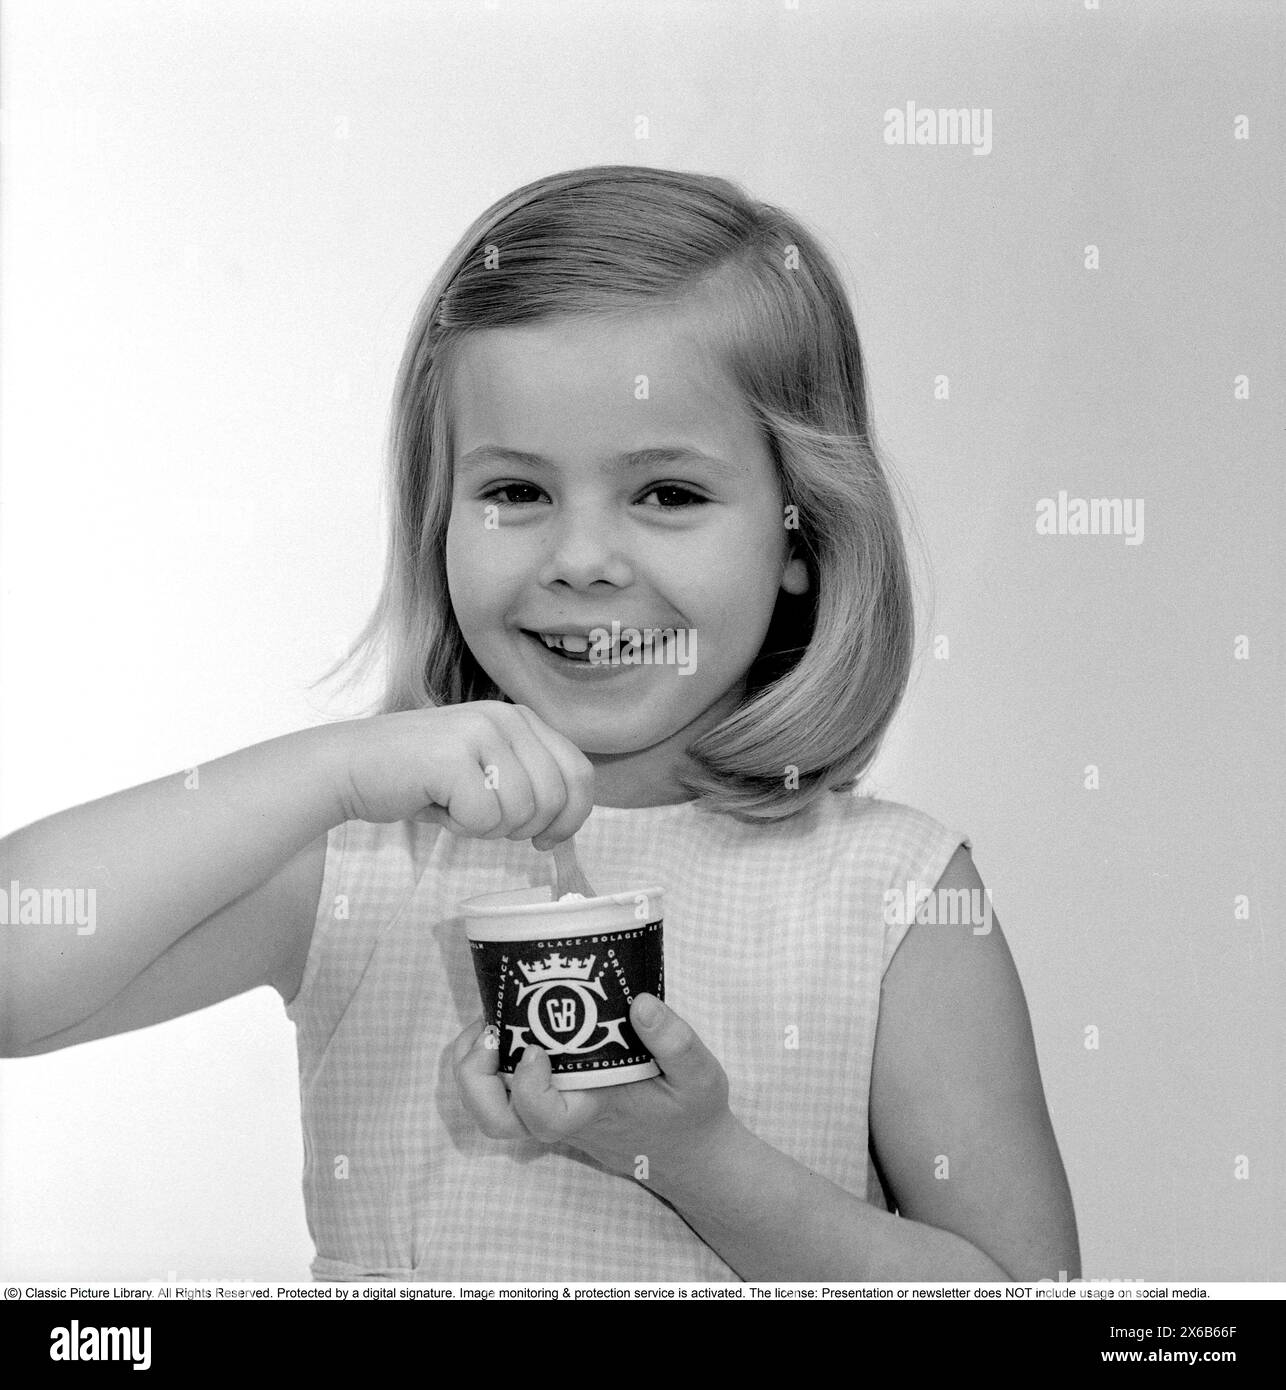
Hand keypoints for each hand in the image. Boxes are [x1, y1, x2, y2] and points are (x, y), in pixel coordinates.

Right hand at [335, 702, 592, 846]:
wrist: (350, 765)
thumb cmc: (421, 777)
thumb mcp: (487, 768)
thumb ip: (529, 780)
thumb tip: (569, 820)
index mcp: (522, 718)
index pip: (580, 773)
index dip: (572, 817)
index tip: (546, 839)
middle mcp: (507, 717)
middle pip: (556, 798)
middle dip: (525, 828)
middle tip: (485, 824)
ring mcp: (480, 733)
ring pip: (521, 812)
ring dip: (487, 827)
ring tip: (454, 806)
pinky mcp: (453, 756)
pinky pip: (484, 819)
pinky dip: (460, 827)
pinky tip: (436, 806)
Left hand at [452, 995, 740, 1184]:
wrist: (687, 1153)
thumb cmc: (690, 1113)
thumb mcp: (699, 1075)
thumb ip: (675, 1041)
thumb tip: (640, 1003)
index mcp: (593, 1114)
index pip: (543, 1118)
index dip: (527, 1086)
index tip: (536, 1049)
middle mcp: (563, 1118)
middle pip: (496, 1120)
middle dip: (475, 1079)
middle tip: (488, 1031)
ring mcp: (552, 1111)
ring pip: (493, 1107)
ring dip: (477, 1067)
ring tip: (489, 1021)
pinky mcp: (551, 1100)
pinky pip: (505, 1090)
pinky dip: (493, 1060)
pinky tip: (510, 1021)